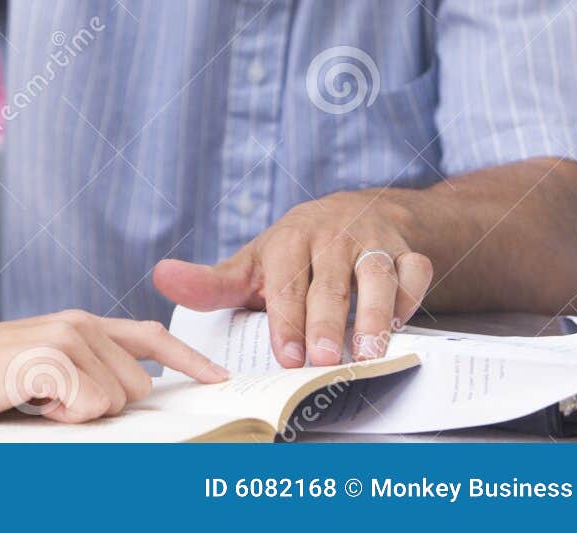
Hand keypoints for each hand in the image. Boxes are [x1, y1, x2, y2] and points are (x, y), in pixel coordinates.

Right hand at [0, 309, 227, 423]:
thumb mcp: (42, 364)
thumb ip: (83, 368)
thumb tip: (123, 398)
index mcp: (81, 323)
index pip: (150, 337)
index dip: (188, 360)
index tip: (219, 379)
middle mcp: (81, 323)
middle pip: (138, 387)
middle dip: (104, 408)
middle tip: (53, 401)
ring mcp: (68, 337)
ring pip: (115, 401)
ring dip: (78, 413)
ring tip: (35, 398)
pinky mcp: (53, 358)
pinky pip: (88, 407)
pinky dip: (61, 415)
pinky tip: (30, 400)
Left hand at [152, 190, 432, 367]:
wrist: (355, 214)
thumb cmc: (295, 253)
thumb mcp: (252, 265)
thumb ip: (212, 283)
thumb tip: (161, 277)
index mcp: (288, 240)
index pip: (285, 282)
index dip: (285, 320)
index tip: (287, 356)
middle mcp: (331, 237)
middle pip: (329, 282)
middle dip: (326, 322)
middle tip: (322, 361)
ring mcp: (372, 243)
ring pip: (376, 275)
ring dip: (373, 314)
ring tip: (367, 354)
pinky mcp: (408, 251)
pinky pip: (415, 271)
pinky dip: (410, 296)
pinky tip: (399, 323)